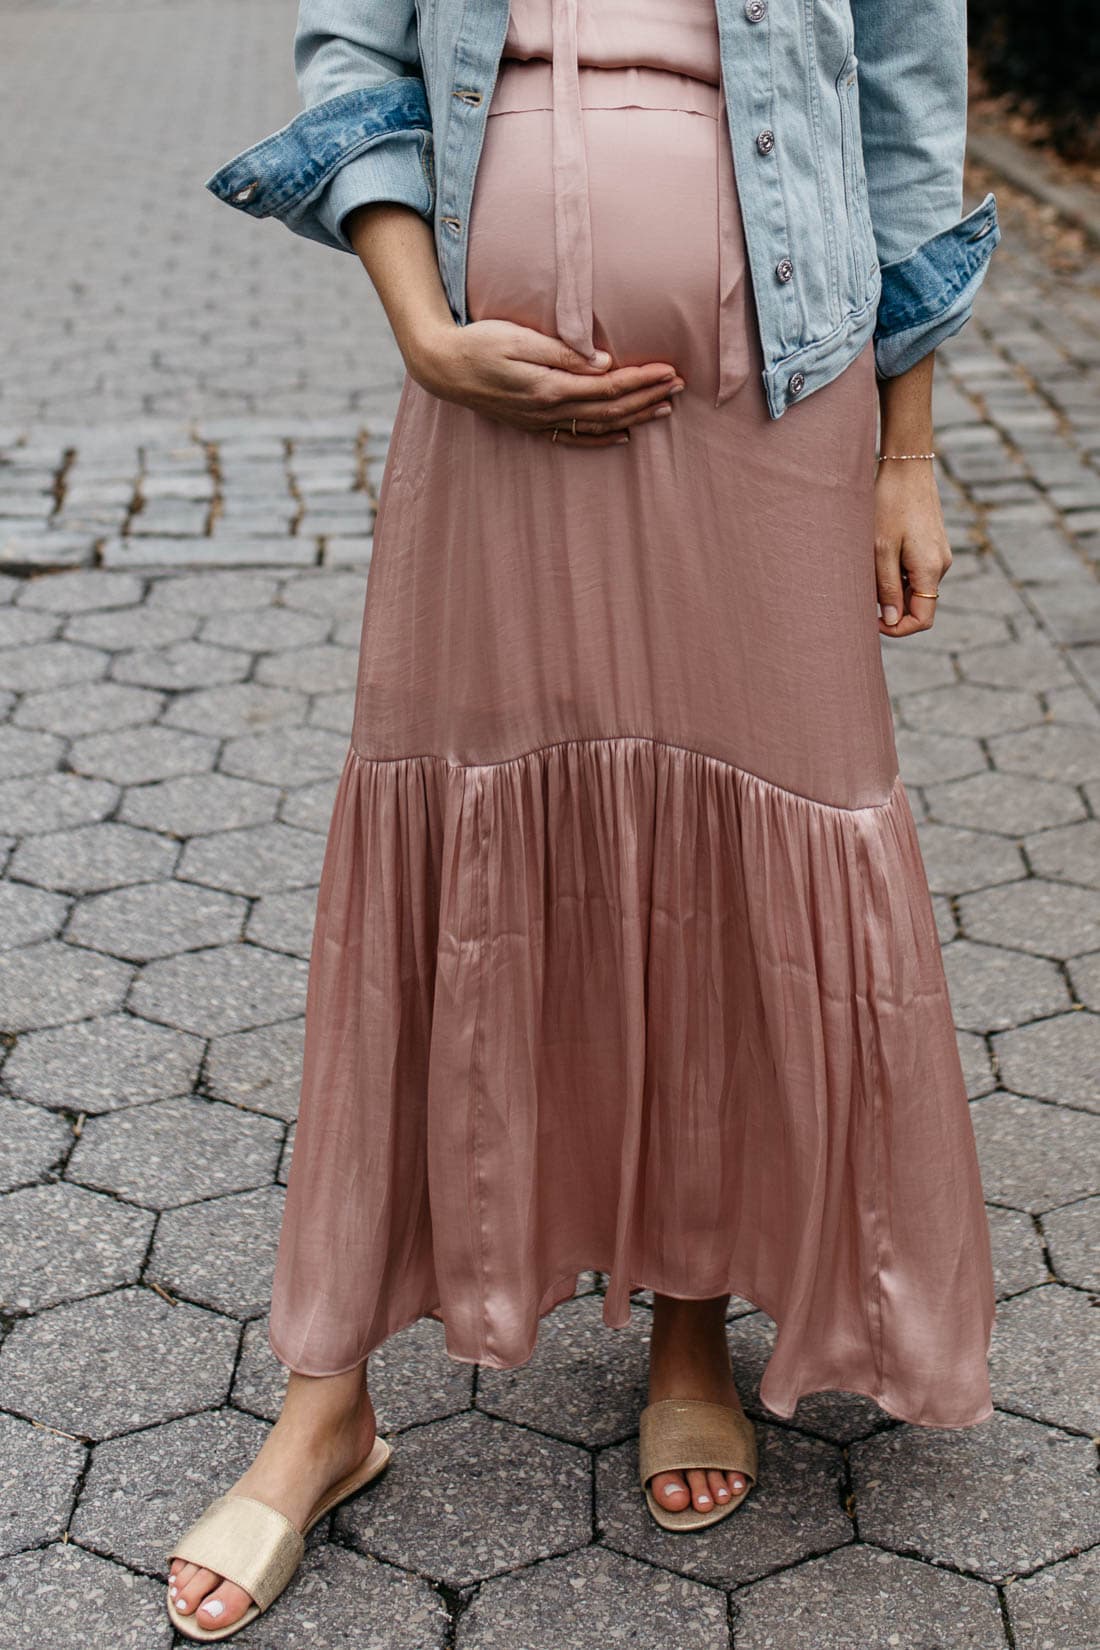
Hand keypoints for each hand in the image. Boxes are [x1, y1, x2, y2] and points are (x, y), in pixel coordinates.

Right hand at [407, 319, 684, 444]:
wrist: (443, 368)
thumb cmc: (479, 343)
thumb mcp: (518, 338)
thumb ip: (562, 352)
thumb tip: (604, 362)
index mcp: (550, 387)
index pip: (609, 386)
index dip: (642, 379)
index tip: (669, 370)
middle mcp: (550, 410)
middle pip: (611, 409)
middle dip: (648, 397)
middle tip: (679, 386)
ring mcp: (542, 422)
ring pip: (600, 426)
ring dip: (635, 418)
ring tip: (664, 409)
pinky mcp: (534, 425)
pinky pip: (576, 439)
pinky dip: (604, 440)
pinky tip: (625, 437)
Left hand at [873, 458, 951, 636]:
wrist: (907, 465)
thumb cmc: (889, 503)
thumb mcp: (881, 549)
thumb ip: (887, 587)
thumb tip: (891, 621)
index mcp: (931, 570)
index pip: (922, 619)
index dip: (897, 629)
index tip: (871, 622)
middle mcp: (941, 565)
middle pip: (919, 605)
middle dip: (892, 608)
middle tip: (863, 597)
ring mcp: (939, 554)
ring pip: (916, 588)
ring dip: (892, 589)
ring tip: (868, 569)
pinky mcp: (933, 544)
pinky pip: (916, 571)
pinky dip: (898, 573)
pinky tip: (879, 555)